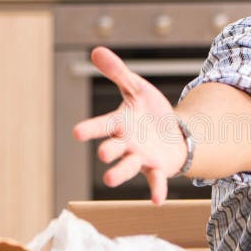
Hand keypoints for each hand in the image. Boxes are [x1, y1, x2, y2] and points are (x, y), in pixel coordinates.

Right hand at [72, 47, 188, 204]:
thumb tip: (97, 50)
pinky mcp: (157, 168)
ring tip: (110, 179)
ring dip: (120, 172)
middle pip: (114, 148)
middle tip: (103, 153)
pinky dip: (156, 189)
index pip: (103, 125)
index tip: (77, 132)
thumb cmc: (150, 112)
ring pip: (128, 166)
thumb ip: (118, 73)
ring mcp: (141, 157)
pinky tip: (157, 200)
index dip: (91, 128)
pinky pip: (155, 180)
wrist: (174, 133)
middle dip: (108, 150)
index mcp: (120, 123)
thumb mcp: (137, 88)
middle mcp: (126, 143)